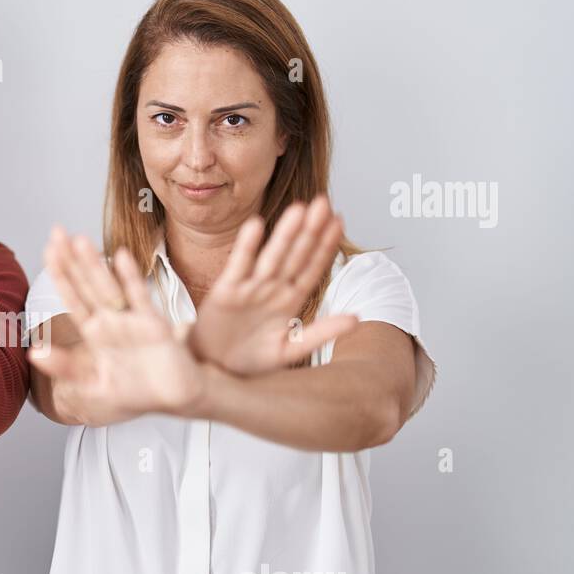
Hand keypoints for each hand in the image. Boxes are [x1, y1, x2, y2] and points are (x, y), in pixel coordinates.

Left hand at [32, 227, 204, 424]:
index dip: (60, 276)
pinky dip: (130, 278)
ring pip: (108, 286)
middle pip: (86, 285)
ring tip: (80, 240)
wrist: (174, 399)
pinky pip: (139, 298)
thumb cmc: (135, 393)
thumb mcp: (93, 384)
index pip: (72, 299)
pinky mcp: (154, 325)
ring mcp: (132, 319)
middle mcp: (111, 321)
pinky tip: (120, 256)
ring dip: (94, 264)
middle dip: (71, 260)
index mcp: (95, 333)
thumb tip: (34, 353)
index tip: (48, 252)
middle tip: (57, 231)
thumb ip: (65, 368)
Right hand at [187, 193, 358, 374]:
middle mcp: (271, 289)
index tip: (339, 221)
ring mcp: (249, 288)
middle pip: (295, 255)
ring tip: (300, 209)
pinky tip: (256, 225)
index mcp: (290, 301)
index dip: (326, 245)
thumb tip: (357, 319)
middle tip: (324, 203)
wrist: (215, 370)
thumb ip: (321, 333)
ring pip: (271, 256)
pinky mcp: (225, 293)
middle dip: (310, 230)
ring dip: (285, 233)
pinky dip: (246, 246)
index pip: (312, 267)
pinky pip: (238, 266)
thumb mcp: (290, 349)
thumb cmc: (251, 361)